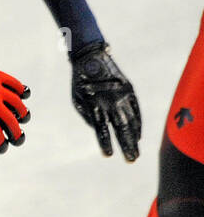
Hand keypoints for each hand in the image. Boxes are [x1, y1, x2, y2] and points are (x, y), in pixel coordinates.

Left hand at [0, 66, 30, 152]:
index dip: (1, 144)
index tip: (2, 147)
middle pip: (12, 120)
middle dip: (17, 133)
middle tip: (19, 137)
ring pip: (17, 101)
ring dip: (22, 111)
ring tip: (23, 116)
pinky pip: (14, 83)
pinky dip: (21, 89)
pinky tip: (22, 95)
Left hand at [71, 42, 140, 161]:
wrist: (91, 57)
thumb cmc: (80, 82)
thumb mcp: (77, 100)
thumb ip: (88, 116)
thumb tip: (100, 129)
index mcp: (96, 104)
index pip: (102, 129)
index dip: (106, 143)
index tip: (109, 155)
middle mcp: (112, 101)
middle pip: (121, 127)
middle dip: (127, 145)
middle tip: (131, 160)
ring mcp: (123, 95)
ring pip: (131, 120)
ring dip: (134, 138)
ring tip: (136, 152)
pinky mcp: (130, 89)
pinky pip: (136, 110)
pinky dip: (138, 123)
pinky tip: (138, 135)